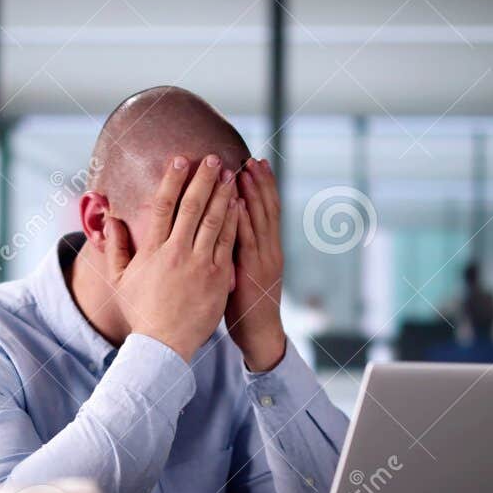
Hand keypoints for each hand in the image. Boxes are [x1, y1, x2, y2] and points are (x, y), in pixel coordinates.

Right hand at [108, 154, 239, 362]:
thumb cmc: (141, 313)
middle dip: (204, 179)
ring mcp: (199, 264)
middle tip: (214, 158)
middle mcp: (176, 252)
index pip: (163, 207)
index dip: (172, 181)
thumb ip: (115, 248)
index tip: (180, 160)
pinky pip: (227, 242)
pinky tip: (238, 204)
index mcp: (152, 251)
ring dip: (222, 194)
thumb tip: (111, 220)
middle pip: (191, 207)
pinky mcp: (217, 277)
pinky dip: (233, 221)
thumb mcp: (120, 280)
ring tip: (230, 174)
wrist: (163, 345)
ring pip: (213, 220)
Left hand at [227, 158, 285, 371]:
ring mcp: (262, 260)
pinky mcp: (252, 272)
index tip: (256, 163)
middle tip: (253, 157)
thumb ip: (237, 249)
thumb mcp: (242, 272)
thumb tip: (224, 228)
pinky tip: (236, 202)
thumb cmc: (246, 305)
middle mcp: (269, 250)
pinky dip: (242, 219)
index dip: (263, 186)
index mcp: (267, 248)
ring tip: (246, 170)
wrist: (259, 335)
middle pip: (266, 209)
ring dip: (252, 193)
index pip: (267, 210)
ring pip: (259, 220)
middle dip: (260, 183)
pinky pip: (247, 240)